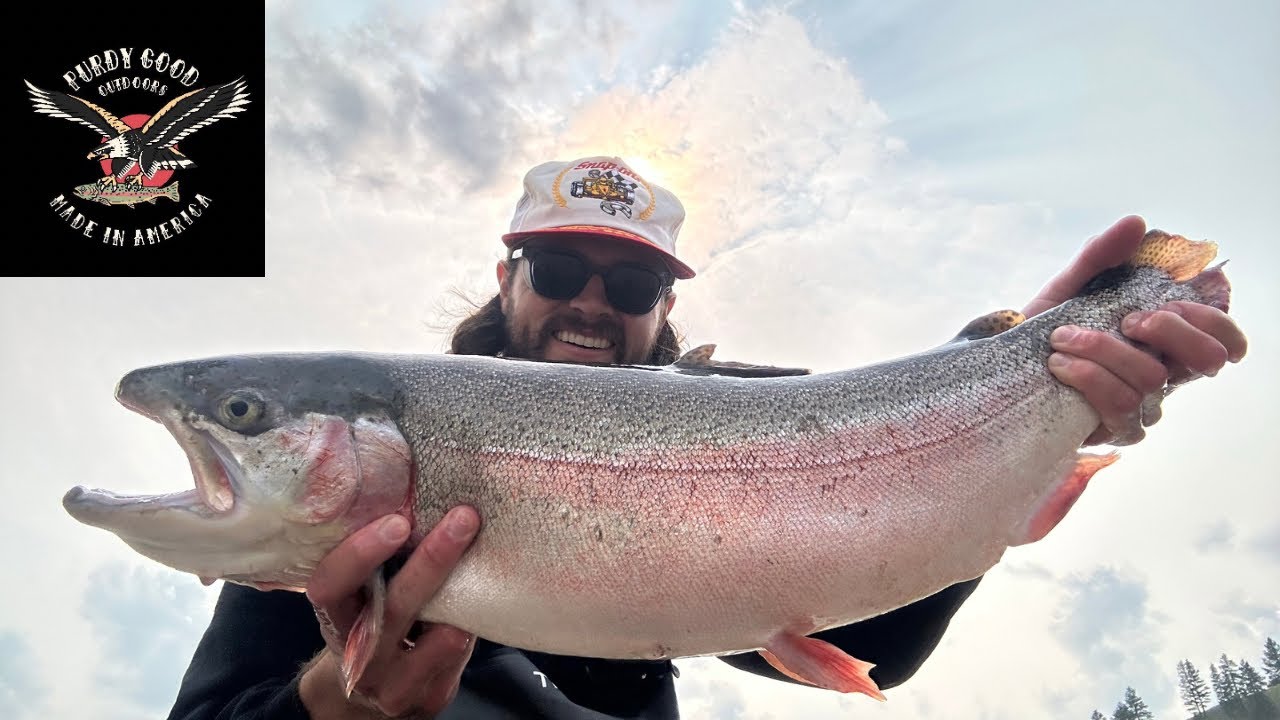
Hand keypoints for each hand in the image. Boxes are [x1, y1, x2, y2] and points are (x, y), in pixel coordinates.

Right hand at [299, 508, 480, 718]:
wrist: (372, 688)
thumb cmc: (375, 620)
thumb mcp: (364, 595)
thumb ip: (384, 561)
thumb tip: (426, 498)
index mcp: (336, 618)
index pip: (330, 588)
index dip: (359, 555)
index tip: (397, 522)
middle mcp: (359, 655)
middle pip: (395, 608)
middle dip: (433, 560)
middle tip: (463, 519)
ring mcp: (393, 684)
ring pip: (438, 640)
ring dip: (464, 599)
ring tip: (482, 558)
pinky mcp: (428, 699)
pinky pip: (458, 659)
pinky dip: (471, 627)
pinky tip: (480, 604)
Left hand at [1023, 215, 1246, 445]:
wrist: (1005, 369)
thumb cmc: (1045, 329)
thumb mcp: (1070, 286)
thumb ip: (1101, 255)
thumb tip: (1136, 222)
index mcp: (1162, 340)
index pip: (1220, 338)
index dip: (1215, 322)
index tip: (1175, 305)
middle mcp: (1162, 374)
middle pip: (1203, 359)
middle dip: (1169, 331)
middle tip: (1128, 320)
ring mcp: (1142, 405)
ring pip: (1150, 378)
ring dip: (1103, 352)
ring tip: (1061, 339)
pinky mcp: (1115, 429)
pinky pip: (1119, 406)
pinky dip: (1087, 377)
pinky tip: (1059, 364)